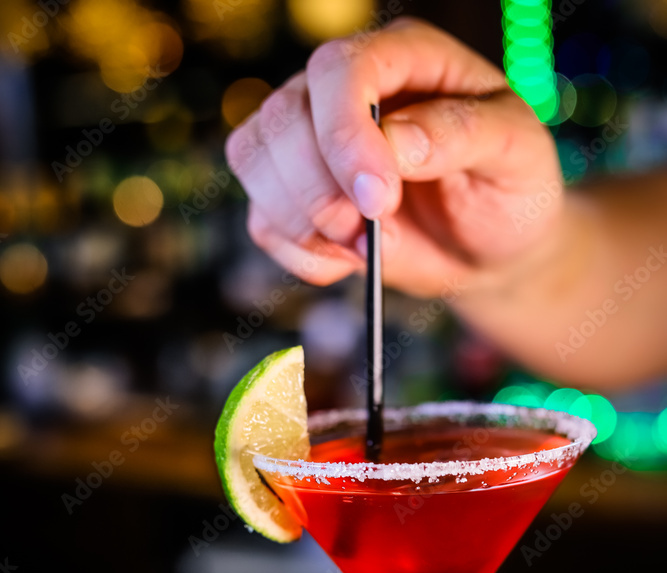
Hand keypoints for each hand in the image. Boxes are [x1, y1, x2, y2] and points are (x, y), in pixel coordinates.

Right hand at [225, 17, 563, 300]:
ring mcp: (312, 141)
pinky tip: (346, 261)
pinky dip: (299, 254)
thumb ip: (462, 134)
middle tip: (370, 233)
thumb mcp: (516, 153)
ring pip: (255, 161)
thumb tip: (396, 141)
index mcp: (404, 58)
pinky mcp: (297, 196)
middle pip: (282, 118)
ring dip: (301, 221)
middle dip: (318, 190)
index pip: (340, 70)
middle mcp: (347, 91)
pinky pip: (262, 221)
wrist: (490, 248)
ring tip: (364, 247)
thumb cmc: (509, 190)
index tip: (377, 198)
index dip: (344, 135)